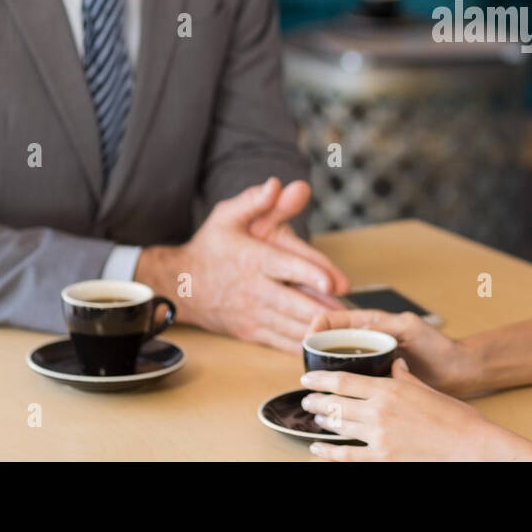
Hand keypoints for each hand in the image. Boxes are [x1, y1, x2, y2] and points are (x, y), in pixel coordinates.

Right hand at [139, 178, 351, 351]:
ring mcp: (252, 314)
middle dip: (322, 309)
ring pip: (289, 326)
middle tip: (351, 314)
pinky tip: (323, 347)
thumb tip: (278, 184)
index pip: (284, 266)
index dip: (309, 273)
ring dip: (317, 330)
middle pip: (291, 303)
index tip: (333, 282)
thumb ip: (256, 201)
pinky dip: (301, 346)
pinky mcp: (252, 332)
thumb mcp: (227, 216)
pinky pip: (281, 342)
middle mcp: (253, 289)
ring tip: (345, 331)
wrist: (180, 285)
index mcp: (251, 258)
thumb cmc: (211, 246)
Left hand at [300, 358, 531, 460]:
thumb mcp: (427, 389)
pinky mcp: (383, 458)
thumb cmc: (455, 417)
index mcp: (390, 389)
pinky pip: (347, 456)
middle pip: (336, 404)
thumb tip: (394, 365)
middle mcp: (379, 412)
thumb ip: (405, 377)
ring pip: (339, 427)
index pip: (344, 381)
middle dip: (317, 401)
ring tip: (315, 418)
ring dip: (323, 421)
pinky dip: (328, 452)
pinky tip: (317, 448)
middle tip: (306, 399)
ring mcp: (379, 437)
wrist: (470, 446)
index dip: (321, 379)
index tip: (307, 378)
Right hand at [306, 308, 483, 397]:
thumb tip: (361, 327)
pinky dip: (341, 389)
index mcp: (371, 323)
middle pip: (329, 344)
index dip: (316, 328)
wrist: (456, 370)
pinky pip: (352, 382)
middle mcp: (367, 340)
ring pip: (337, 365)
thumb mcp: (409, 328)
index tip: (308, 341)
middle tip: (307, 371)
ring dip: (325, 374)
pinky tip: (337, 399)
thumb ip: (385, 325)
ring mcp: (370, 361)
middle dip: (314, 354)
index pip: (332, 320)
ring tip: (316, 389)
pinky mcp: (376, 380)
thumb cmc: (437, 346)